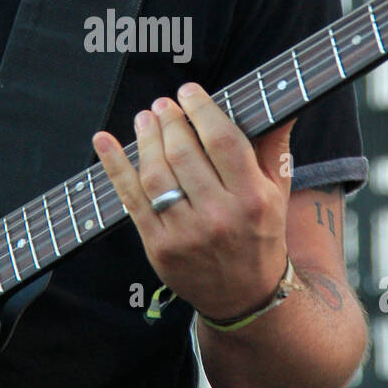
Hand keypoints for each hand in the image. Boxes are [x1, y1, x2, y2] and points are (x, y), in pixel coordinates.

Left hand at [92, 82, 293, 321]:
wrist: (246, 296)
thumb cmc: (261, 234)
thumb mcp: (277, 192)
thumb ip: (274, 146)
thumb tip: (283, 106)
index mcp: (253, 198)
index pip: (222, 140)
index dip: (201, 110)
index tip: (188, 92)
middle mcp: (219, 216)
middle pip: (184, 154)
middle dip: (169, 121)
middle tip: (163, 105)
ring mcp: (186, 234)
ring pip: (156, 175)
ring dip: (145, 139)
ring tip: (144, 118)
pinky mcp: (159, 247)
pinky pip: (131, 200)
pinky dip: (114, 167)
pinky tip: (103, 141)